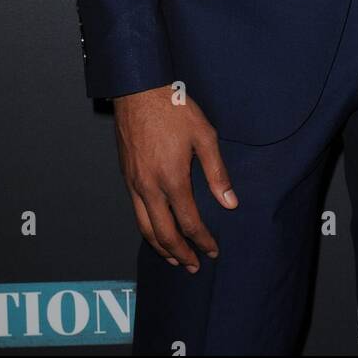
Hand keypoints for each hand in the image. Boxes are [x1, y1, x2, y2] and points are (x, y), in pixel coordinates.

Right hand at [113, 84, 237, 271]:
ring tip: (174, 258)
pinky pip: (136, 212)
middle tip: (193, 266)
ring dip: (160, 248)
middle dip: (180, 254)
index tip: (213, 251)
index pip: (189, 222)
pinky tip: (156, 230)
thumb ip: (217, 172)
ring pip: (145, 228)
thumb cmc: (174, 109)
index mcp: (172, 178)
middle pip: (164, 234)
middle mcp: (149, 187)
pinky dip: (147, 229)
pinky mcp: (126, 176)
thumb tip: (230, 203)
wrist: (138, 90)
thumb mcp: (204, 135)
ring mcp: (134, 183)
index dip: (202, 241)